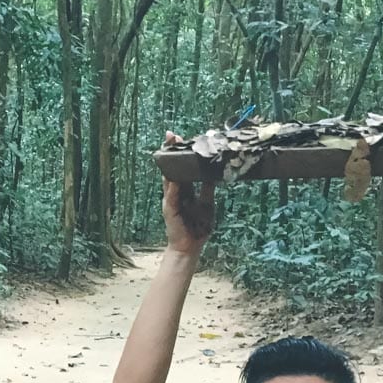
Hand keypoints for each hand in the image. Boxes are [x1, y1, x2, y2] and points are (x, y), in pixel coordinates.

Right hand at [161, 131, 216, 253]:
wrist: (189, 247)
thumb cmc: (198, 228)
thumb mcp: (207, 204)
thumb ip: (207, 190)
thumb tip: (214, 175)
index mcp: (186, 191)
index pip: (183, 169)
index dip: (182, 155)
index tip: (182, 139)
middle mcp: (177, 192)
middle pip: (173, 168)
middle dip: (172, 152)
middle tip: (171, 135)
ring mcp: (171, 200)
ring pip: (169, 177)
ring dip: (168, 164)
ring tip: (168, 148)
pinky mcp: (169, 208)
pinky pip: (171, 194)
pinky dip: (172, 185)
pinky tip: (172, 176)